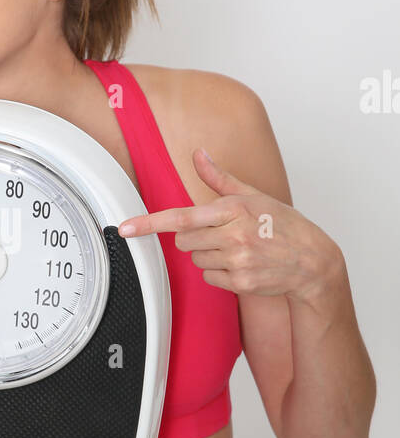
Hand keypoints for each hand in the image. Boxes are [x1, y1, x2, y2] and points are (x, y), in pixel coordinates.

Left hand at [116, 148, 342, 303]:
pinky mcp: (240, 282)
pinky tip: (242, 266)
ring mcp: (238, 261)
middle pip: (184, 241)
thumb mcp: (254, 195)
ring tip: (238, 250)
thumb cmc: (282, 224)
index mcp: (233, 209)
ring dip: (209, 255)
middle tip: (222, 234)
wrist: (313, 260)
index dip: (149, 223)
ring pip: (196, 259)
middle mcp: (234, 235)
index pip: (181, 217)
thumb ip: (219, 179)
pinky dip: (220, 273)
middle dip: (196, 237)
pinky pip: (210, 278)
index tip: (124, 228)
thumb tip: (198, 154)